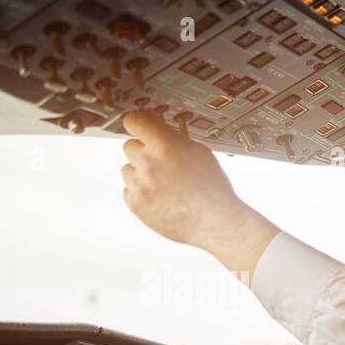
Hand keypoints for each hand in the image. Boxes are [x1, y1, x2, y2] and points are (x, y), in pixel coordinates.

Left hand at [120, 110, 277, 275]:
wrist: (216, 223)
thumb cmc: (213, 190)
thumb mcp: (200, 153)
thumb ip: (175, 139)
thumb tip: (159, 130)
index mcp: (165, 146)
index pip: (134, 121)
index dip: (139, 124)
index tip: (142, 128)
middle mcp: (149, 163)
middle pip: (129, 146)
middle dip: (144, 152)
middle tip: (163, 164)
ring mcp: (139, 185)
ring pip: (128, 169)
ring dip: (141, 174)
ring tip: (165, 185)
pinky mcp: (136, 204)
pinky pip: (128, 190)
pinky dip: (141, 193)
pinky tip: (161, 198)